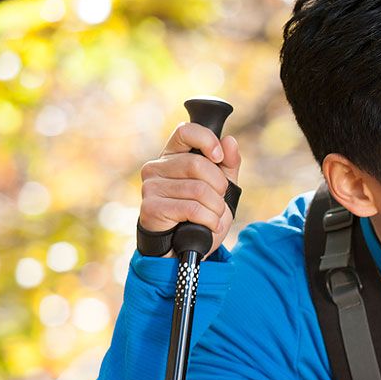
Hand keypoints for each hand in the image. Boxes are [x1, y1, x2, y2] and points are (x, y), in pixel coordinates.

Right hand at [139, 122, 242, 257]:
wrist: (186, 248)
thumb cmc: (201, 214)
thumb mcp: (222, 188)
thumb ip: (228, 164)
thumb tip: (229, 141)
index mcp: (173, 156)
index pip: (185, 131)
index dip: (207, 141)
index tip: (219, 157)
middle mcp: (156, 167)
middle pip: (198, 164)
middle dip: (219, 186)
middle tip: (218, 201)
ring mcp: (151, 187)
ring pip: (198, 189)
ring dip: (216, 208)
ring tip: (213, 216)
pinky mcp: (151, 207)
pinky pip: (191, 208)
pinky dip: (209, 220)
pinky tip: (208, 226)